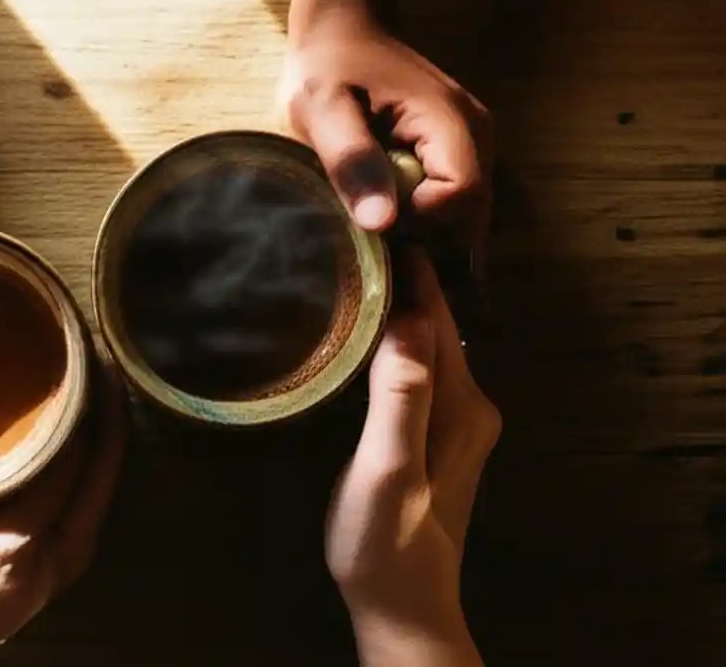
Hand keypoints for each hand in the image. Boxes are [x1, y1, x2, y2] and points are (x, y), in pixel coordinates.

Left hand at [280, 0, 491, 235]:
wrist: (343, 30)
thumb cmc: (328, 65)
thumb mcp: (321, 108)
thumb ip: (351, 160)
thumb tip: (381, 223)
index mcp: (449, 121)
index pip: (460, 195)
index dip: (418, 218)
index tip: (371, 211)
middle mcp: (476, 136)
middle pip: (471, 215)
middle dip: (423, 235)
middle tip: (369, 218)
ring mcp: (473, 146)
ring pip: (466, 217)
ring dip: (425, 232)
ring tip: (375, 213)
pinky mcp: (458, 154)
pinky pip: (455, 205)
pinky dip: (426, 221)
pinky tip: (389, 210)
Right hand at [325, 250, 499, 665]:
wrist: (403, 608)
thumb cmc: (387, 545)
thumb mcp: (387, 469)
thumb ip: (401, 396)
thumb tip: (408, 318)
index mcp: (462, 407)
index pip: (438, 320)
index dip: (411, 273)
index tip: (383, 220)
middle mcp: (470, 408)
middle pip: (437, 328)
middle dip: (404, 283)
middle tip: (358, 238)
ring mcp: (457, 425)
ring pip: (428, 348)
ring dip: (399, 312)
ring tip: (356, 274)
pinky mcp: (437, 439)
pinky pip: (419, 372)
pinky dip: (395, 343)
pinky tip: (365, 335)